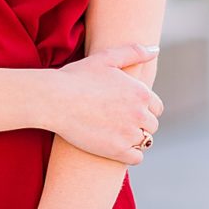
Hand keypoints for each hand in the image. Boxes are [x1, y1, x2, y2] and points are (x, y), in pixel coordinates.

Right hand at [52, 44, 162, 163]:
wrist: (52, 100)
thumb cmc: (75, 77)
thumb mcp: (104, 58)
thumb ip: (133, 52)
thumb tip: (155, 49)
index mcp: (141, 93)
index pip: (156, 107)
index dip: (142, 108)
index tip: (125, 109)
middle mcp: (140, 114)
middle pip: (151, 125)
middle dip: (138, 124)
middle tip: (116, 122)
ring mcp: (129, 134)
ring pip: (145, 141)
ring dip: (133, 139)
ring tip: (113, 133)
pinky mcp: (117, 150)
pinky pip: (136, 158)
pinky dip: (129, 154)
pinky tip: (114, 146)